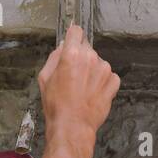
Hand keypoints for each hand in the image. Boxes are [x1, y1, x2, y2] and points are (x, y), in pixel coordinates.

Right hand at [31, 25, 119, 157]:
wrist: (72, 126)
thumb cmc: (57, 105)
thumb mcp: (45, 78)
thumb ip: (54, 58)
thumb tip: (63, 47)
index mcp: (71, 55)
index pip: (76, 31)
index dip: (73, 36)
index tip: (73, 40)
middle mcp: (90, 58)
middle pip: (87, 48)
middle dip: (80, 57)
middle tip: (73, 75)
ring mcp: (104, 69)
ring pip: (98, 62)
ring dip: (92, 71)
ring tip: (82, 88)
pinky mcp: (113, 81)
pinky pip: (108, 75)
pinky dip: (102, 82)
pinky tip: (92, 92)